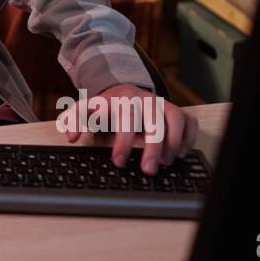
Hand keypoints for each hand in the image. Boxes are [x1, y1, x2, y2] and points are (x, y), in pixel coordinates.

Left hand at [59, 84, 198, 175]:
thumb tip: (70, 136)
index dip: (123, 141)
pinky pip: (189, 121)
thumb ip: (74, 121)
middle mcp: (144, 101)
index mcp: (122, 101)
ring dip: (173, 142)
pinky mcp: (176, 110)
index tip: (118, 162)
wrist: (123, 90)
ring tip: (165, 162)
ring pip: (175, 119)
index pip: (125, 118)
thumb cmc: (107, 107)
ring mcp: (162, 105)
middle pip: (154, 121)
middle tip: (148, 170)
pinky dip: (188, 137)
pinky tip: (179, 153)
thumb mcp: (87, 110)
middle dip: (152, 147)